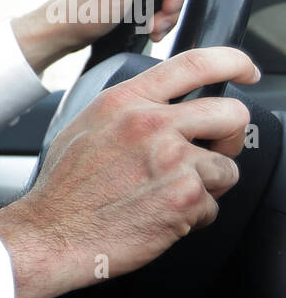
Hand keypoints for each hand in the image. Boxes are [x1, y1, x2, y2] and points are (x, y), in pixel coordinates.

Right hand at [0, 46, 258, 297]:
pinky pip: (212, 206)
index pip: (195, 64)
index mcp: (125, 102)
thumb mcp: (84, 128)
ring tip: (169, 196)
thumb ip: (126, 112)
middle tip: (214, 153)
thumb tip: (160, 109)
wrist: (51, 234)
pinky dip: (193, 217)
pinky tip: (160, 218)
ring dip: (207, 186)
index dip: (234, 62)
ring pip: (226, 168)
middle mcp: (150, 125)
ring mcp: (170, 161)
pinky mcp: (184, 198)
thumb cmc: (62, 190)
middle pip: (231, 113)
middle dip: (230, 137)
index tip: (247, 71)